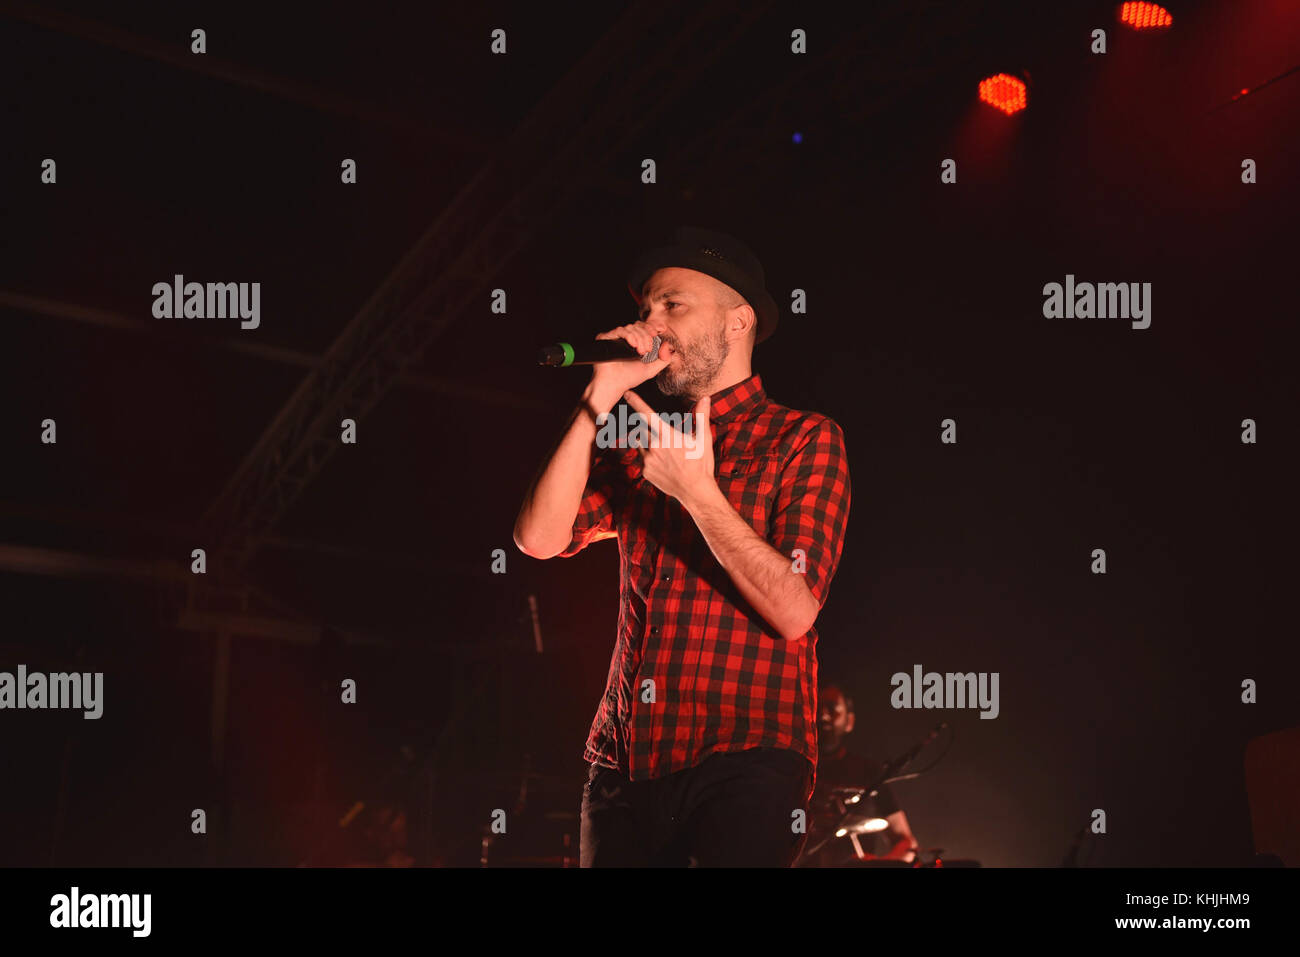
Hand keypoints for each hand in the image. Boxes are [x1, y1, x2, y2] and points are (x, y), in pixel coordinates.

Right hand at [588, 321, 674, 402]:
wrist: (614, 384)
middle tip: (647, 349)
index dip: (654, 325)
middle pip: (640, 326)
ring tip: (640, 352)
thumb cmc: (629, 378)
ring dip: (639, 338)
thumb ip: (664, 359)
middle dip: (647, 336)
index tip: (662, 329)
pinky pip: (620, 330)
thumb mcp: (652, 369)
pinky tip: (633, 345)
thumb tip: (669, 345)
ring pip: (631, 327)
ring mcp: (615, 337)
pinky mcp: (606, 337)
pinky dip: (629, 336)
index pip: (645, 327)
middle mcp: (625, 338)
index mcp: (636, 342)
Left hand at [620, 389, 715, 506]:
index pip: (647, 414)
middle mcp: (654, 446)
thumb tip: (705, 398)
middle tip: (664, 436)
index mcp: (667, 435)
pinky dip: (649, 457)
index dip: (636, 402)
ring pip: (640, 443)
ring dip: (647, 441)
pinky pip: (642, 458)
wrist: (695, 491)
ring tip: (664, 450)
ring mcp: (647, 460)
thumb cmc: (701, 463)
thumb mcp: (703, 439)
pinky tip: (664, 463)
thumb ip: (701, 416)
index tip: (627, 393)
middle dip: (649, 428)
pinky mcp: (645, 471)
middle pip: (642, 429)